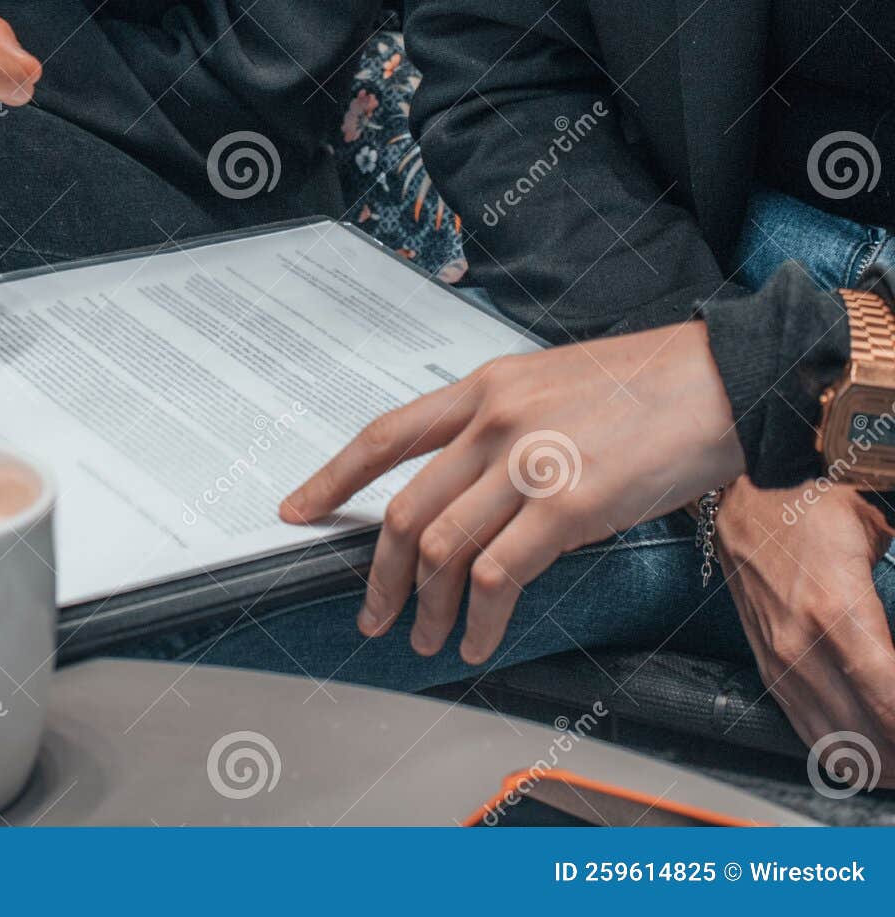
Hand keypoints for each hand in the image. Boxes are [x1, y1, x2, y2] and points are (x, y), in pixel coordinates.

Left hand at [281, 321, 744, 663]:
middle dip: (381, 575)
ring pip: (445, 550)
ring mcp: (528, 464)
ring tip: (425, 638)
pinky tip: (478, 640)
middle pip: (407, 511)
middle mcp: (493, 423)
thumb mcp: (548, 387)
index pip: (385, 436)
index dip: (332, 478)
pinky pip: (500, 576)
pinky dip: (480, 620)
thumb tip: (463, 494)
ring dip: (428, 607)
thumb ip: (497, 430)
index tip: (297, 508)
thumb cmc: (645, 387)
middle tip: (372, 612)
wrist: (723, 382)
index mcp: (482, 389)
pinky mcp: (569, 506)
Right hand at [717, 477, 894, 785]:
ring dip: (880, 763)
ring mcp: (780, 659)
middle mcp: (803, 647)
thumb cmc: (809, 502)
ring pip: (835, 738)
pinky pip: (804, 723)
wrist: (740, 491)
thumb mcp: (874, 528)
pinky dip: (840, 751)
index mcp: (837, 614)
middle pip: (868, 731)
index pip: (890, 699)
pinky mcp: (767, 661)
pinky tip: (865, 762)